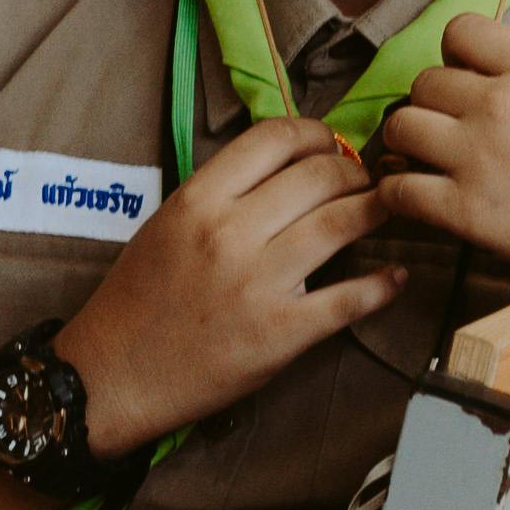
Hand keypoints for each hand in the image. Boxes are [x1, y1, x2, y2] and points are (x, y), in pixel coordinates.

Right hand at [62, 114, 399, 454]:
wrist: (114, 376)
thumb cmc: (138, 300)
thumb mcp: (167, 224)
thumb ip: (221, 193)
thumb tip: (286, 167)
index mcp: (198, 200)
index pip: (275, 138)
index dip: (317, 134)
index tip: (329, 146)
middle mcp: (230, 233)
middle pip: (320, 174)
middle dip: (353, 171)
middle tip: (362, 181)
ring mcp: (259, 284)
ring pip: (344, 222)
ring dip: (376, 210)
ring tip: (383, 211)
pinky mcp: (282, 333)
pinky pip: (351, 298)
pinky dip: (383, 284)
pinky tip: (395, 276)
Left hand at [371, 17, 509, 308]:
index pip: (460, 30)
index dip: (458, 54)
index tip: (469, 77)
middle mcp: (499, 103)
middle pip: (425, 82)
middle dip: (436, 102)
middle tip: (454, 127)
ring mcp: (477, 157)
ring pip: (400, 127)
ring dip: (410, 141)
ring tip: (429, 158)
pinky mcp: (465, 211)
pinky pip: (397, 189)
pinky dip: (397, 192)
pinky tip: (417, 197)